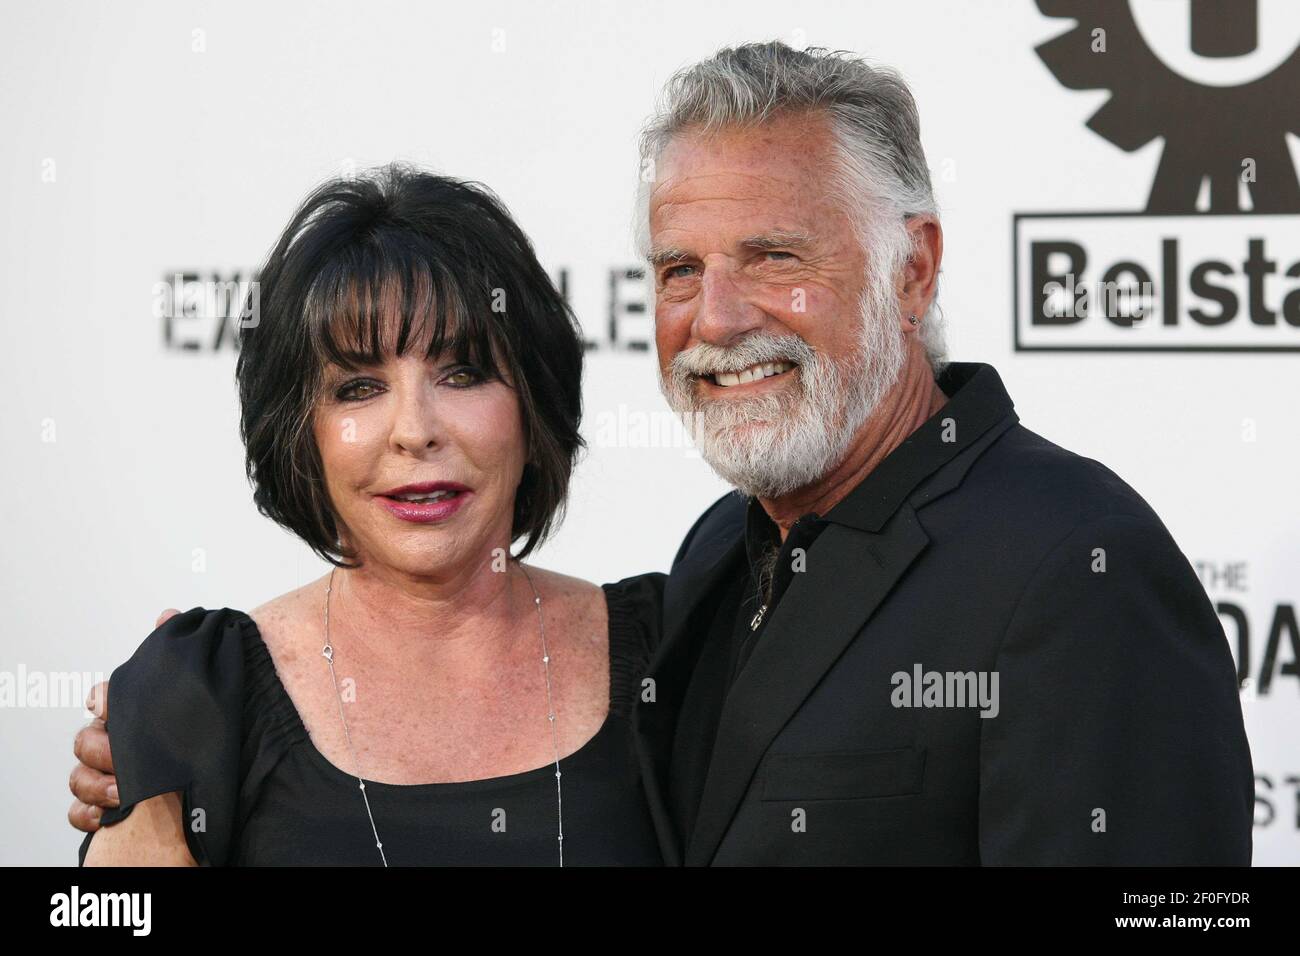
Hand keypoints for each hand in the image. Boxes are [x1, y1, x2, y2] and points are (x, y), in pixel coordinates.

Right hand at [67, 608, 179, 831]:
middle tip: (127, 757)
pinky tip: (107, 815)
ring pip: (79, 777)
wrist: (220, 772)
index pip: (101, 702)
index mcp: (129, 713)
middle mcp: (113, 743)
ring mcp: (108, 775)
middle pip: (85, 742)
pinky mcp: (109, 807)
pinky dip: (87, 814)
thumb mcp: (195, 689)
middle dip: (103, 749)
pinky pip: (80, 813)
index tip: (109, 705)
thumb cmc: (199, 728)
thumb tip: (167, 614)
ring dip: (96, 784)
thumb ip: (177, 653)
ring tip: (124, 790)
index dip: (103, 703)